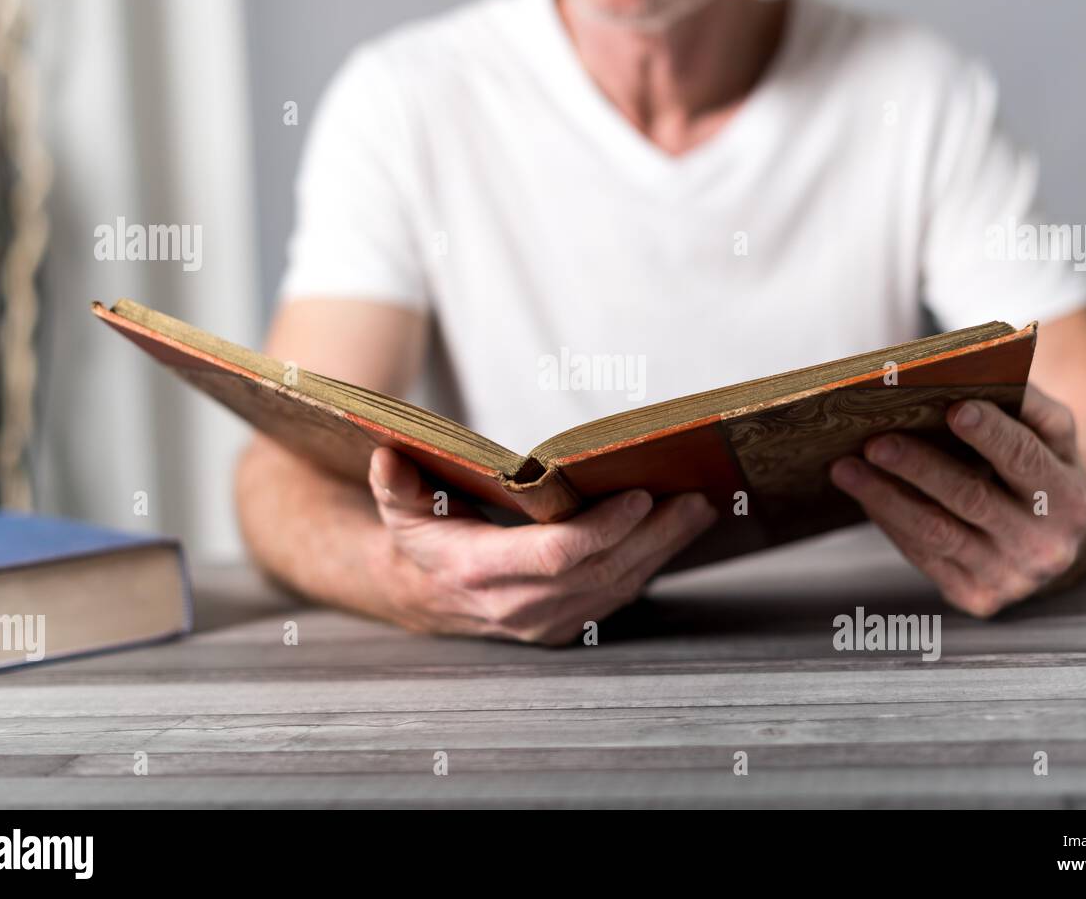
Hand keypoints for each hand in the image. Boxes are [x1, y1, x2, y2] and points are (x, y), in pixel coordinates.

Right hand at [367, 447, 717, 643]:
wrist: (424, 594)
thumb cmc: (423, 537)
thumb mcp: (401, 508)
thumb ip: (395, 484)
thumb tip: (387, 457)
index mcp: (482, 573)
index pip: (556, 555)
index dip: (603, 528)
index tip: (639, 495)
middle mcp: (519, 607)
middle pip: (602, 572)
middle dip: (652, 536)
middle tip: (693, 497)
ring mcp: (546, 624)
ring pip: (618, 588)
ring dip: (663, 550)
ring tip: (698, 510)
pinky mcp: (566, 628)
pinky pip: (617, 598)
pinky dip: (651, 564)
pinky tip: (676, 533)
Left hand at [829, 385, 1085, 617]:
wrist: (1055, 541)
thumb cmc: (1042, 469)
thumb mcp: (1053, 437)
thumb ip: (1028, 405)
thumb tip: (977, 370)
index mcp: (1073, 500)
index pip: (1026, 460)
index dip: (991, 435)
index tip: (954, 408)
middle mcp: (1046, 547)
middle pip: (972, 499)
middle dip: (919, 467)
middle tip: (875, 441)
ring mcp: (1009, 578)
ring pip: (937, 532)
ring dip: (885, 497)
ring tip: (845, 468)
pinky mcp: (975, 596)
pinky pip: (923, 554)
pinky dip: (889, 520)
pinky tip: (863, 493)